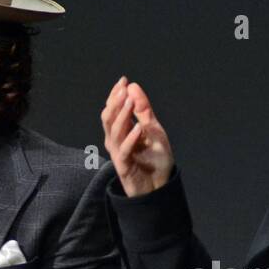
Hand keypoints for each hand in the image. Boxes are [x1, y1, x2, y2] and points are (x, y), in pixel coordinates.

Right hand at [100, 76, 174, 196]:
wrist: (159, 187)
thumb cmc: (154, 160)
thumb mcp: (153, 130)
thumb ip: (143, 110)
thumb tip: (133, 87)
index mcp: (120, 131)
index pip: (113, 109)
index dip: (115, 95)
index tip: (123, 81)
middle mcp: (115, 141)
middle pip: (109, 118)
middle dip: (115, 102)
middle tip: (122, 89)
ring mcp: (118, 153)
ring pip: (115, 131)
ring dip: (122, 115)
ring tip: (129, 101)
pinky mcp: (124, 166)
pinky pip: (125, 150)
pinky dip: (131, 138)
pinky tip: (138, 128)